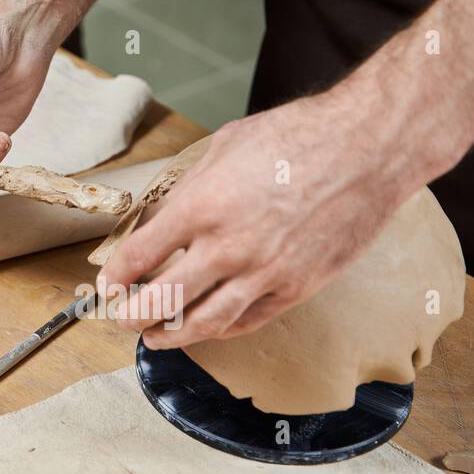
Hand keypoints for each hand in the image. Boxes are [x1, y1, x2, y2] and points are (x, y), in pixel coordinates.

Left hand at [99, 91, 410, 347]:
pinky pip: (249, 319)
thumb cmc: (295, 137)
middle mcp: (229, 246)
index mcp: (202, 206)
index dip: (116, 275)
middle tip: (121, 317)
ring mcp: (265, 272)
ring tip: (154, 336)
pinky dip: (221, 329)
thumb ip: (188, 188)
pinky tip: (205, 327)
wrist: (366, 149)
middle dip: (134, 314)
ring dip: (173, 334)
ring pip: (206, 321)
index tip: (107, 283)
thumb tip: (161, 217)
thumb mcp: (223, 148)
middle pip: (164, 298)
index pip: (140, 255)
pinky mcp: (298, 287)